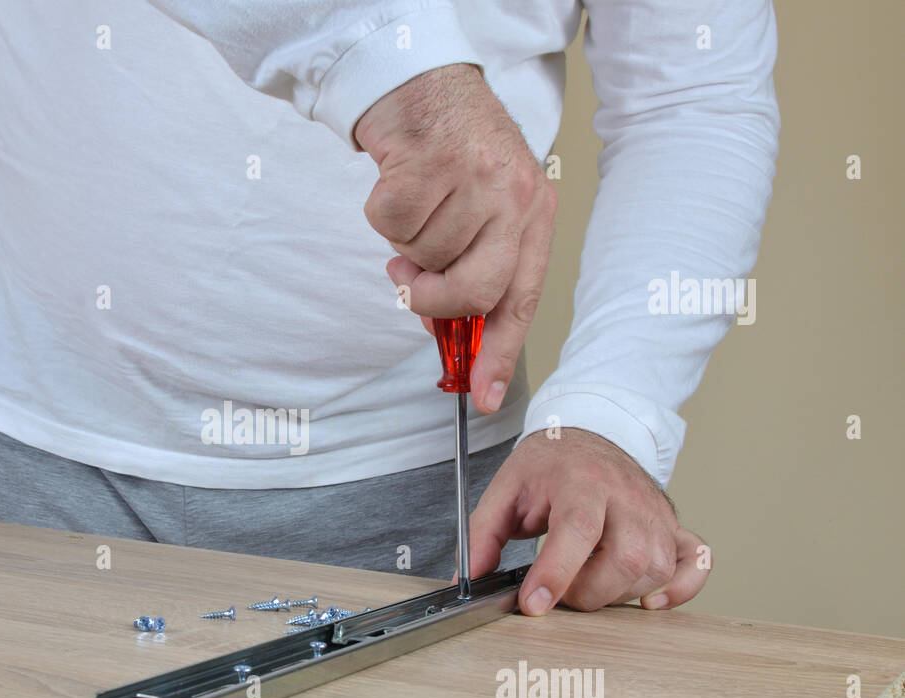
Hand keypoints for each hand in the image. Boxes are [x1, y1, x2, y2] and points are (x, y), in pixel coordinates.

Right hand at [355, 63, 556, 415]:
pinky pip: (390, 225)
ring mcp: (474, 179)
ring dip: (403, 239)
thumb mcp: (481, 209)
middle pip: (474, 290)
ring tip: (416, 200)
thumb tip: (440, 323)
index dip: (500, 353)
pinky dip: (381, 213)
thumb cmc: (451, 153)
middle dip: (433, 298)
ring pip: (423, 257)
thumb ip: (470, 266)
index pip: (520, 299)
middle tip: (411, 280)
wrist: (423, 84)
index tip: (485, 394)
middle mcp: (514, 196)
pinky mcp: (429, 164)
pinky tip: (398, 181)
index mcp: (534, 212)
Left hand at [466, 429, 710, 614]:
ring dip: (619, 594)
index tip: (534, 604)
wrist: (588, 434)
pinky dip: (681, 589)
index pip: (578, 530)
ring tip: (588, 584)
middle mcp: (626, 496)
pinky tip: (650, 600)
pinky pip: (696, 562)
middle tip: (558, 593)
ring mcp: (655, 513)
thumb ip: (482, 536)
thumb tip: (467, 581)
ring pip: (655, 568)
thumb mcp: (505, 490)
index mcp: (581, 482)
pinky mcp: (673, 527)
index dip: (557, 573)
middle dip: (586, 593)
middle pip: (624, 559)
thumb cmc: (548, 465)